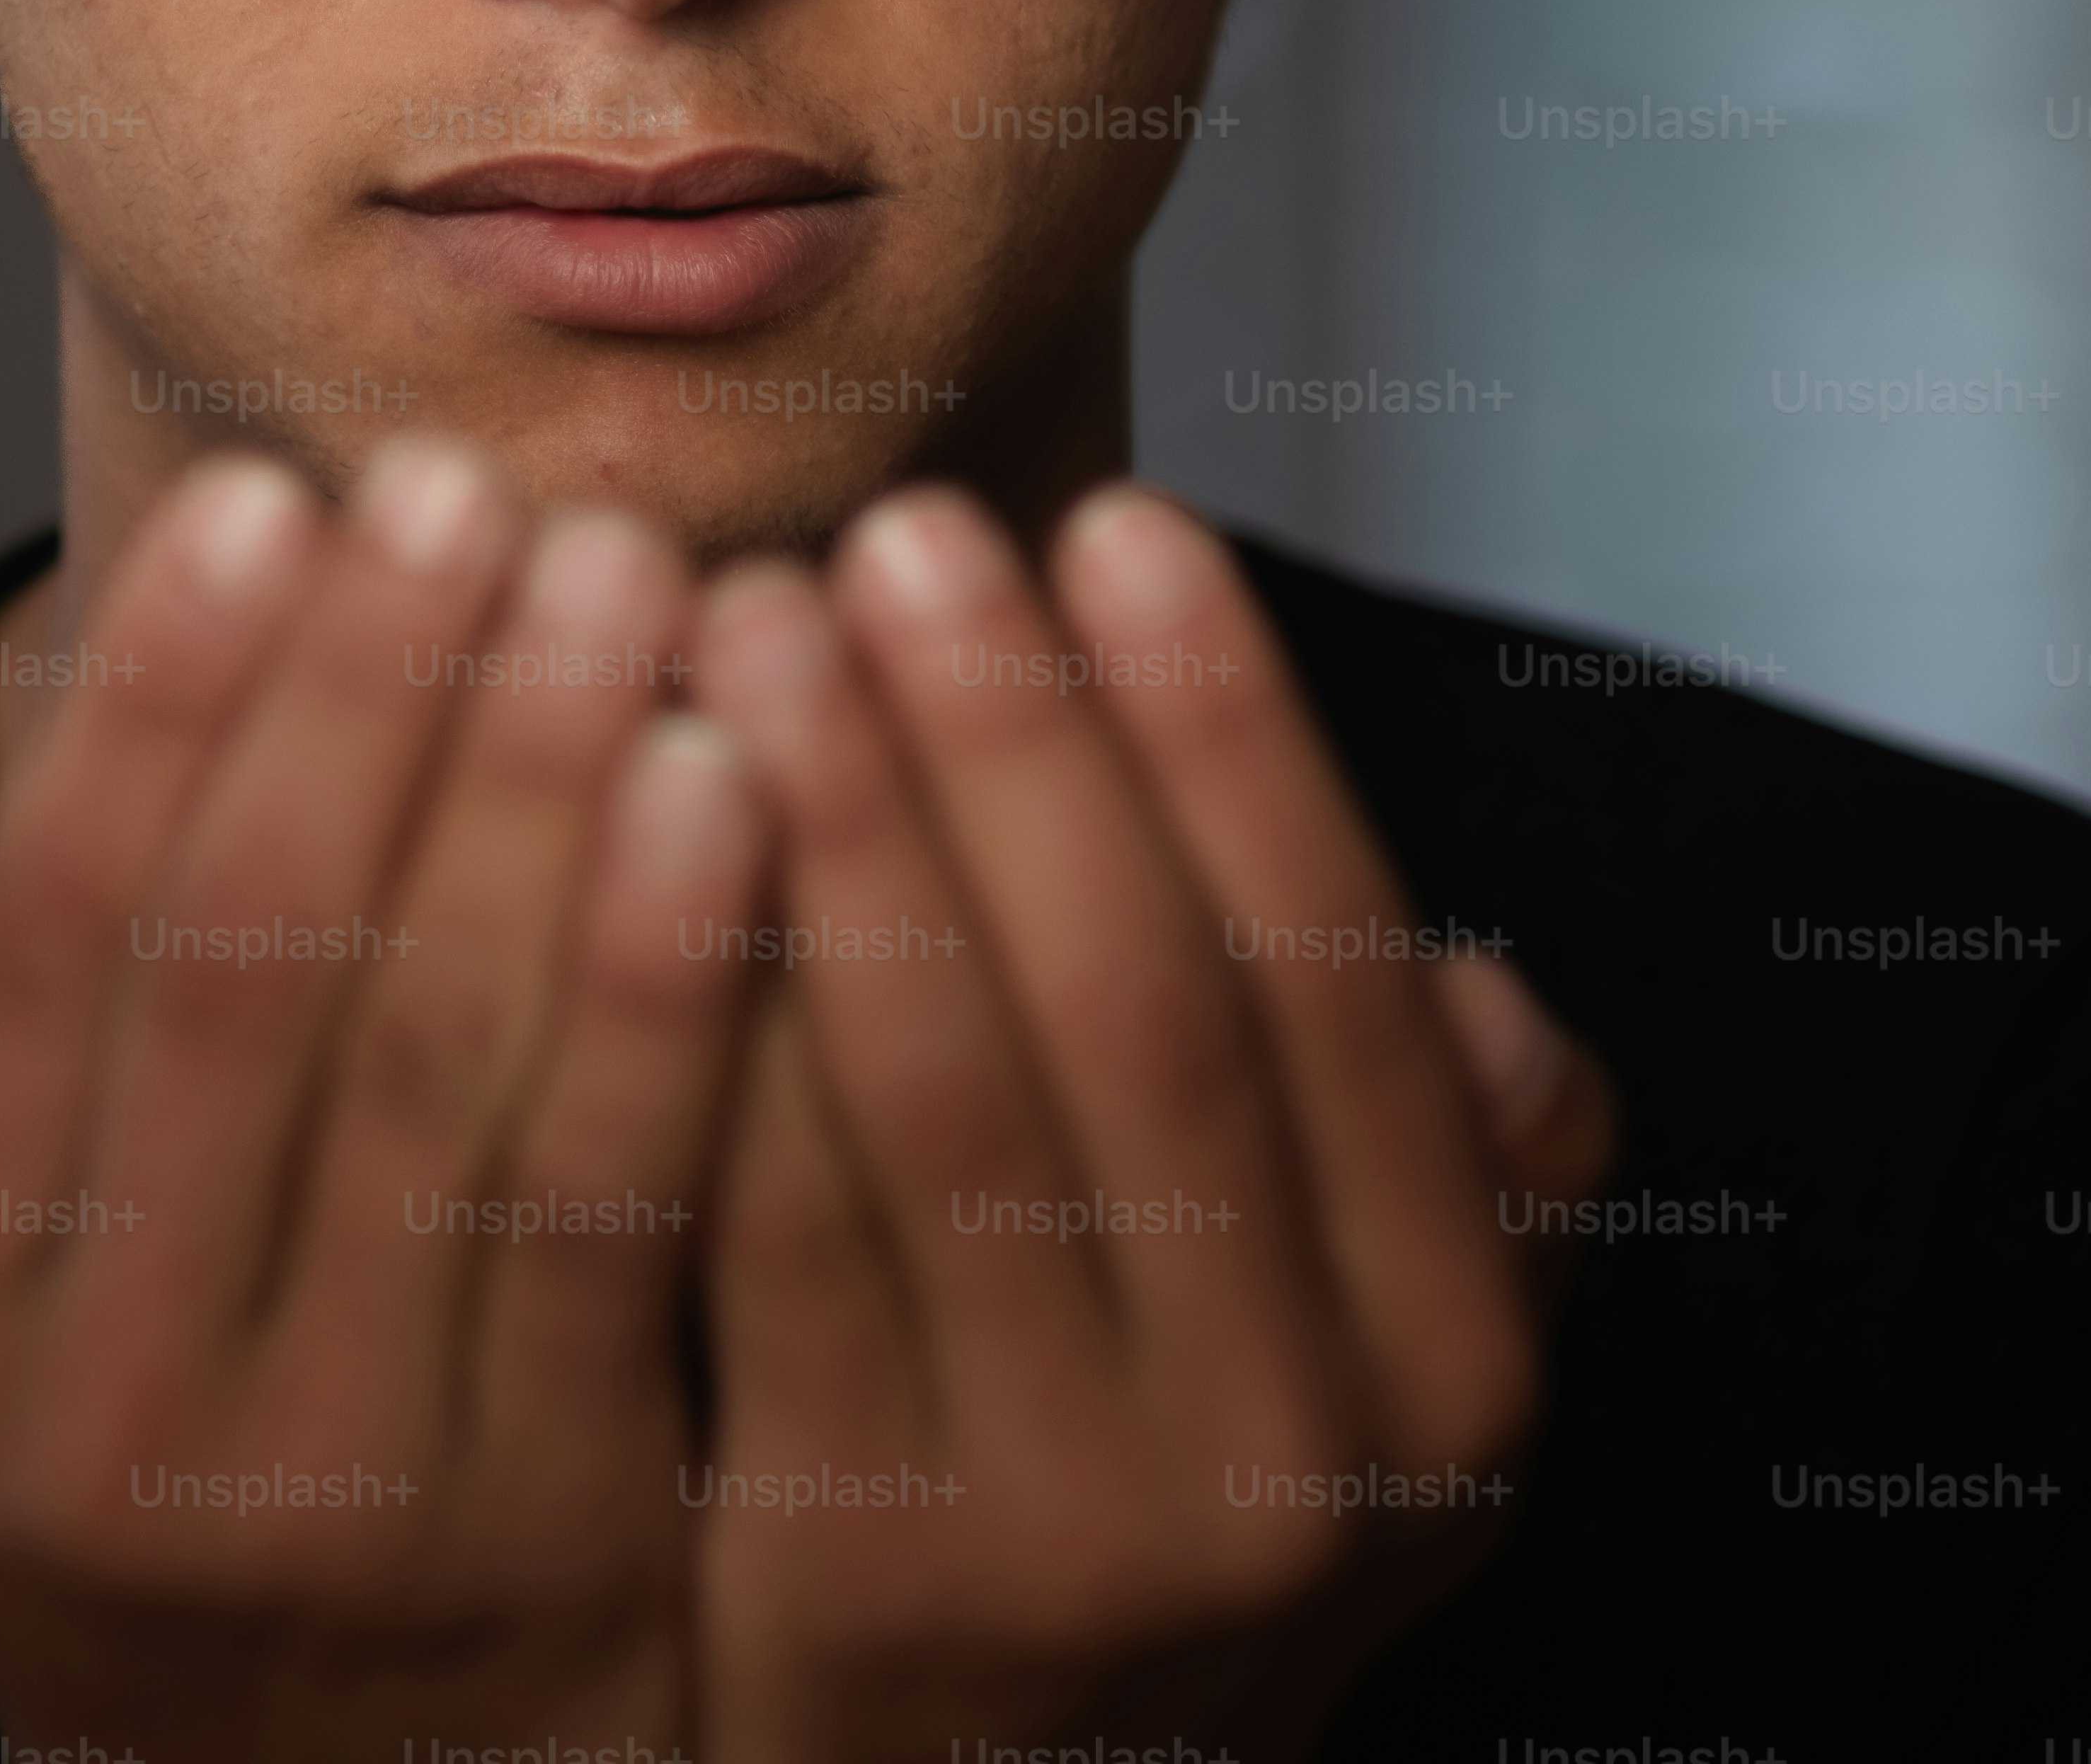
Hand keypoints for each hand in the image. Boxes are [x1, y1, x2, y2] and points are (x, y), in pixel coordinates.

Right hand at [0, 440, 773, 1763]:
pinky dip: (675, 971)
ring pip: (442, 1059)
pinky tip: (736, 778)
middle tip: (467, 478)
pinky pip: (617, 1194)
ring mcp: (331, 1488)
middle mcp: (104, 1419)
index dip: (160, 710)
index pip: (53, 954)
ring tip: (619, 569)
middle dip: (367, 701)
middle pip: (251, 974)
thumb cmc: (127, 1530)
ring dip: (534, 786)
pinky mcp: (553, 1521)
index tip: (265, 498)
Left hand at [682, 481, 1618, 1763]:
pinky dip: (702, 1020)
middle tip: (896, 529)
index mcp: (1452, 1353)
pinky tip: (623, 839)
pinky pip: (763, 1236)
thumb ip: (1457, 1180)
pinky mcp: (858, 1573)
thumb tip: (1467, 989)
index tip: (1118, 516)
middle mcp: (1304, 1447)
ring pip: (943, 1101)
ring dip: (839, 834)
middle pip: (1144, 1013)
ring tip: (734, 620)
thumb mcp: (1379, 1381)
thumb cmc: (1167, 1515)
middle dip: (1015, 746)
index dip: (1227, 733)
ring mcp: (1082, 1526)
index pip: (1334, 975)